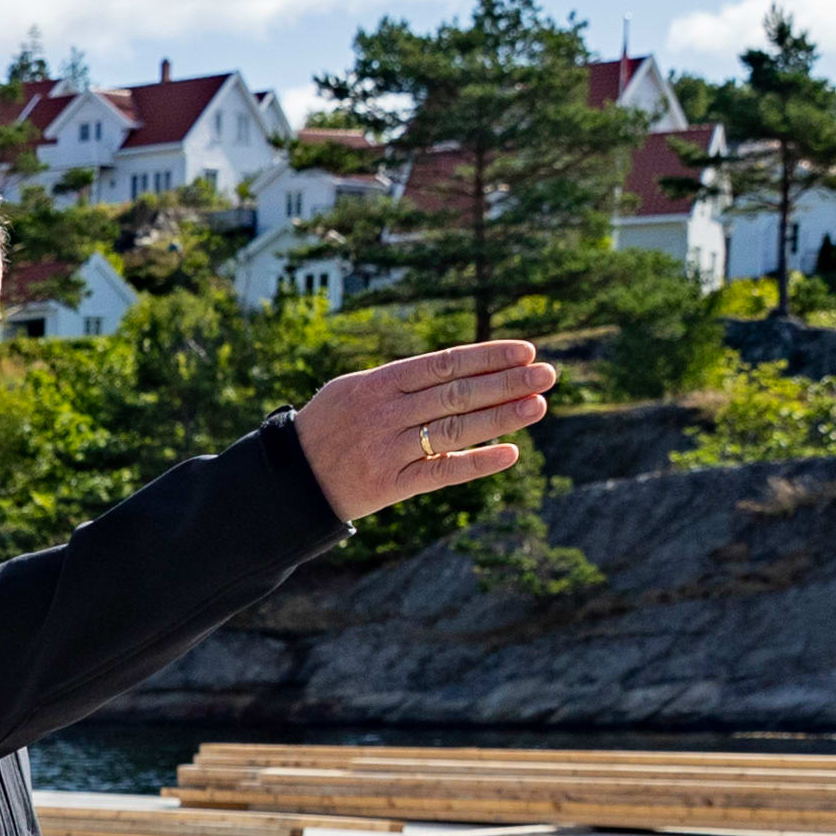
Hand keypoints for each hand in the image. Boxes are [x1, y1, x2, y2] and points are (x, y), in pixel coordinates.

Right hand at [292, 341, 552, 523]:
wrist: (287, 479)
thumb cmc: (326, 428)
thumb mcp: (353, 390)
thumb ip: (402, 381)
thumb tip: (460, 371)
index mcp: (378, 383)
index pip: (444, 363)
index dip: (488, 356)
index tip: (526, 350)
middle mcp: (385, 413)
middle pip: (457, 393)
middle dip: (506, 383)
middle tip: (547, 374)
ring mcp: (389, 449)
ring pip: (455, 429)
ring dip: (501, 417)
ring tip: (538, 405)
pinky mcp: (390, 484)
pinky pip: (441, 472)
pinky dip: (477, 463)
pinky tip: (510, 453)